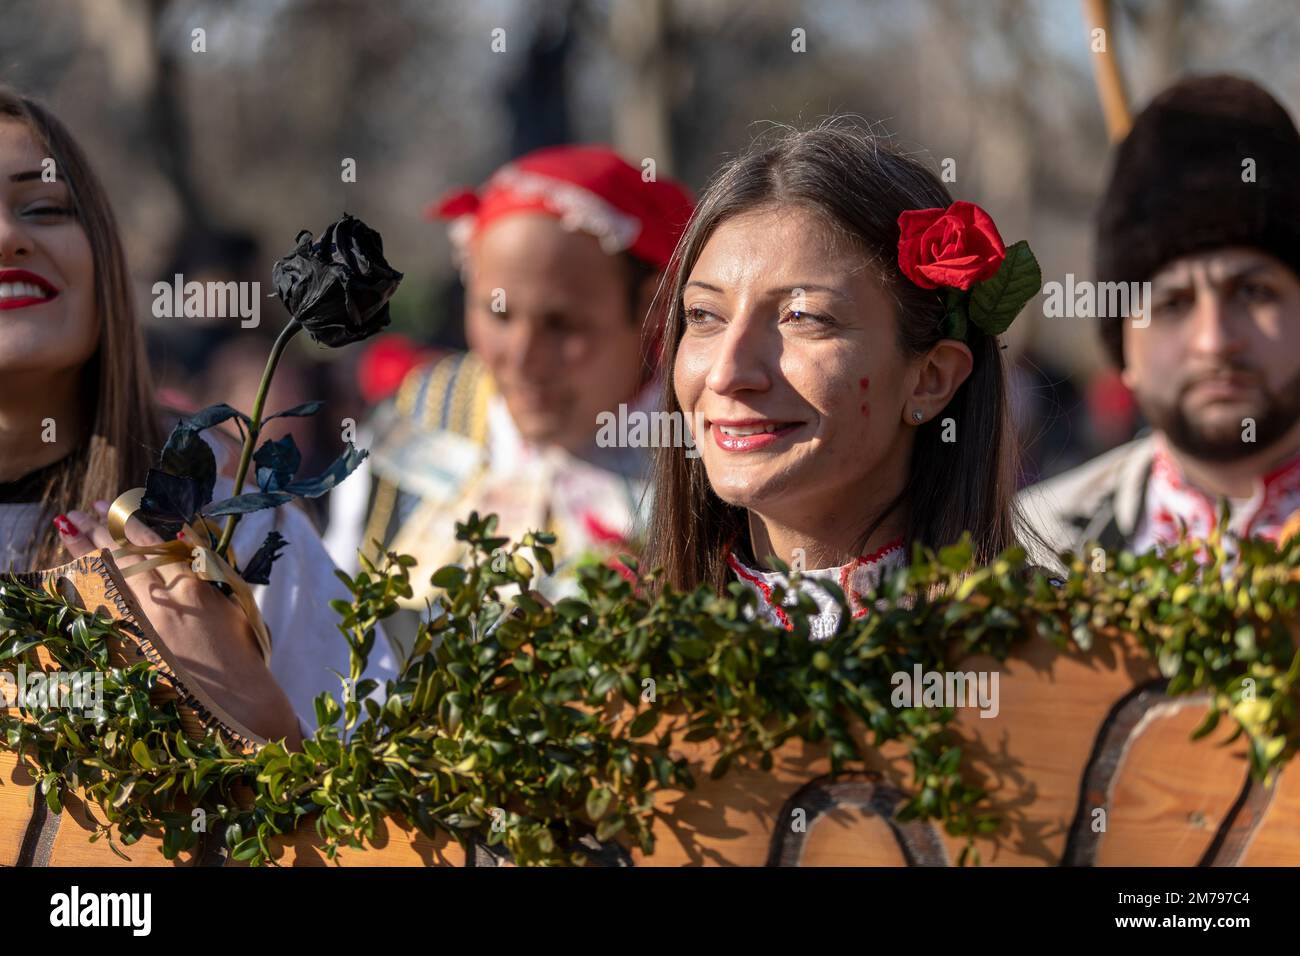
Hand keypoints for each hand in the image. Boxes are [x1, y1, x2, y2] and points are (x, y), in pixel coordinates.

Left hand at [54, 503, 301, 748]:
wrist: (236, 698)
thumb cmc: (245, 651)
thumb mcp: (234, 602)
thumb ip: (207, 574)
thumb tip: (184, 548)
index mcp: (197, 584)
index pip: (156, 543)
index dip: (132, 522)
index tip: (113, 506)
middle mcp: (167, 598)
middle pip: (126, 555)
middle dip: (102, 530)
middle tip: (84, 512)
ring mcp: (148, 622)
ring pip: (111, 577)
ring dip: (88, 551)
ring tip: (72, 530)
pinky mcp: (137, 644)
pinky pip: (108, 604)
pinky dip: (92, 585)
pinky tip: (79, 572)